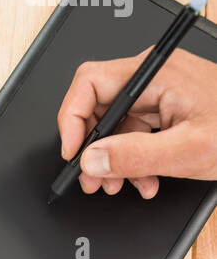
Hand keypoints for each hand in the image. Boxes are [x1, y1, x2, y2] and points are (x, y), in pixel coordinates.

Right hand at [56, 48, 216, 198]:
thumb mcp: (186, 151)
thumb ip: (134, 156)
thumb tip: (92, 159)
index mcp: (156, 73)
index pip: (89, 82)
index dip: (72, 119)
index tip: (73, 152)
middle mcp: (154, 76)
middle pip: (99, 106)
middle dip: (93, 147)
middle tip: (94, 179)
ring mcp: (161, 92)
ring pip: (116, 125)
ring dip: (115, 160)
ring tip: (124, 184)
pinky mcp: (168, 108)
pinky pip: (136, 132)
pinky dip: (134, 159)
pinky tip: (146, 178)